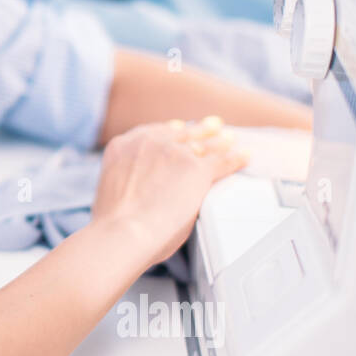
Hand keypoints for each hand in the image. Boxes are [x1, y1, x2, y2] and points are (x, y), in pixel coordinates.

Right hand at [91, 116, 248, 268]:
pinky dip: (236, 159)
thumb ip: (128, 179)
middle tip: (212, 125)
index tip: (180, 129)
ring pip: (204, 144)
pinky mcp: (197, 169)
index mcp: (124, 145)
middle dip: (198, 130)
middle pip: (182, 133)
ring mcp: (174, 153)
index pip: (154, 132)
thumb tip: (138, 192)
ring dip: (219, 141)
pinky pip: (222, 161)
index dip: (171, 131)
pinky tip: (244, 157)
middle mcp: (149, 142)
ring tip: (230, 139)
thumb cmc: (112, 222)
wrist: (123, 230)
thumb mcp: (111, 186)